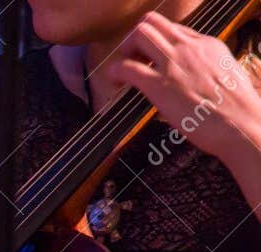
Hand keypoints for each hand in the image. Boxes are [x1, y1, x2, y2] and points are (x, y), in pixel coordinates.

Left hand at [109, 12, 260, 165]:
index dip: (156, 43)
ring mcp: (174, 64)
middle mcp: (189, 48)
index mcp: (207, 44)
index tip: (149, 59)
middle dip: (135, 39)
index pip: (173, 29)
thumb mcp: (225, 75)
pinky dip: (114, 73)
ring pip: (138, 35)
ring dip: (123, 50)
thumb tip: (191, 78)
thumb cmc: (236, 109)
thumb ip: (205, 69)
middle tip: (131, 61)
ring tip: (122, 72)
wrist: (242, 124)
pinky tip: (115, 84)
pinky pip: (126, 68)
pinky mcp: (159, 85)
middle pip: (152, 23)